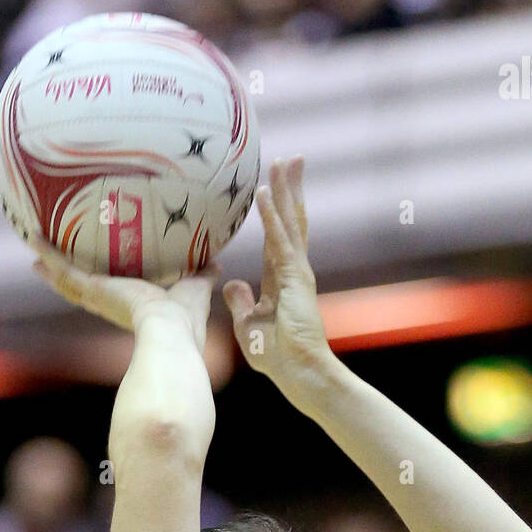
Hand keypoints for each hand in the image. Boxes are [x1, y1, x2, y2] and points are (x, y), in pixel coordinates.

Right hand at [29, 233, 218, 352]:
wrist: (172, 332)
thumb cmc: (187, 319)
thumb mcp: (195, 286)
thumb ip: (203, 274)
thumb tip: (216, 262)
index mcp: (133, 306)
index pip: (110, 293)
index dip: (99, 284)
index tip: (90, 275)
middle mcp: (111, 305)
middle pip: (80, 288)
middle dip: (64, 274)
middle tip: (47, 261)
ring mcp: (99, 299)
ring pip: (66, 279)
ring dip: (49, 261)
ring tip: (31, 243)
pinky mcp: (93, 291)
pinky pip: (65, 271)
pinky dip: (49, 255)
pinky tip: (33, 238)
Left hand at [222, 156, 333, 404]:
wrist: (299, 373)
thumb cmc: (277, 355)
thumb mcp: (249, 324)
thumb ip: (241, 301)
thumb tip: (232, 283)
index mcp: (282, 278)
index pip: (279, 235)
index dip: (275, 209)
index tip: (272, 183)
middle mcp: (293, 269)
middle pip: (290, 220)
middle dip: (288, 188)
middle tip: (288, 157)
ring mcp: (297, 273)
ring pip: (289, 222)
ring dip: (283, 191)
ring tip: (283, 161)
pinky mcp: (295, 280)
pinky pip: (280, 241)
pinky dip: (271, 217)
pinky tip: (264, 194)